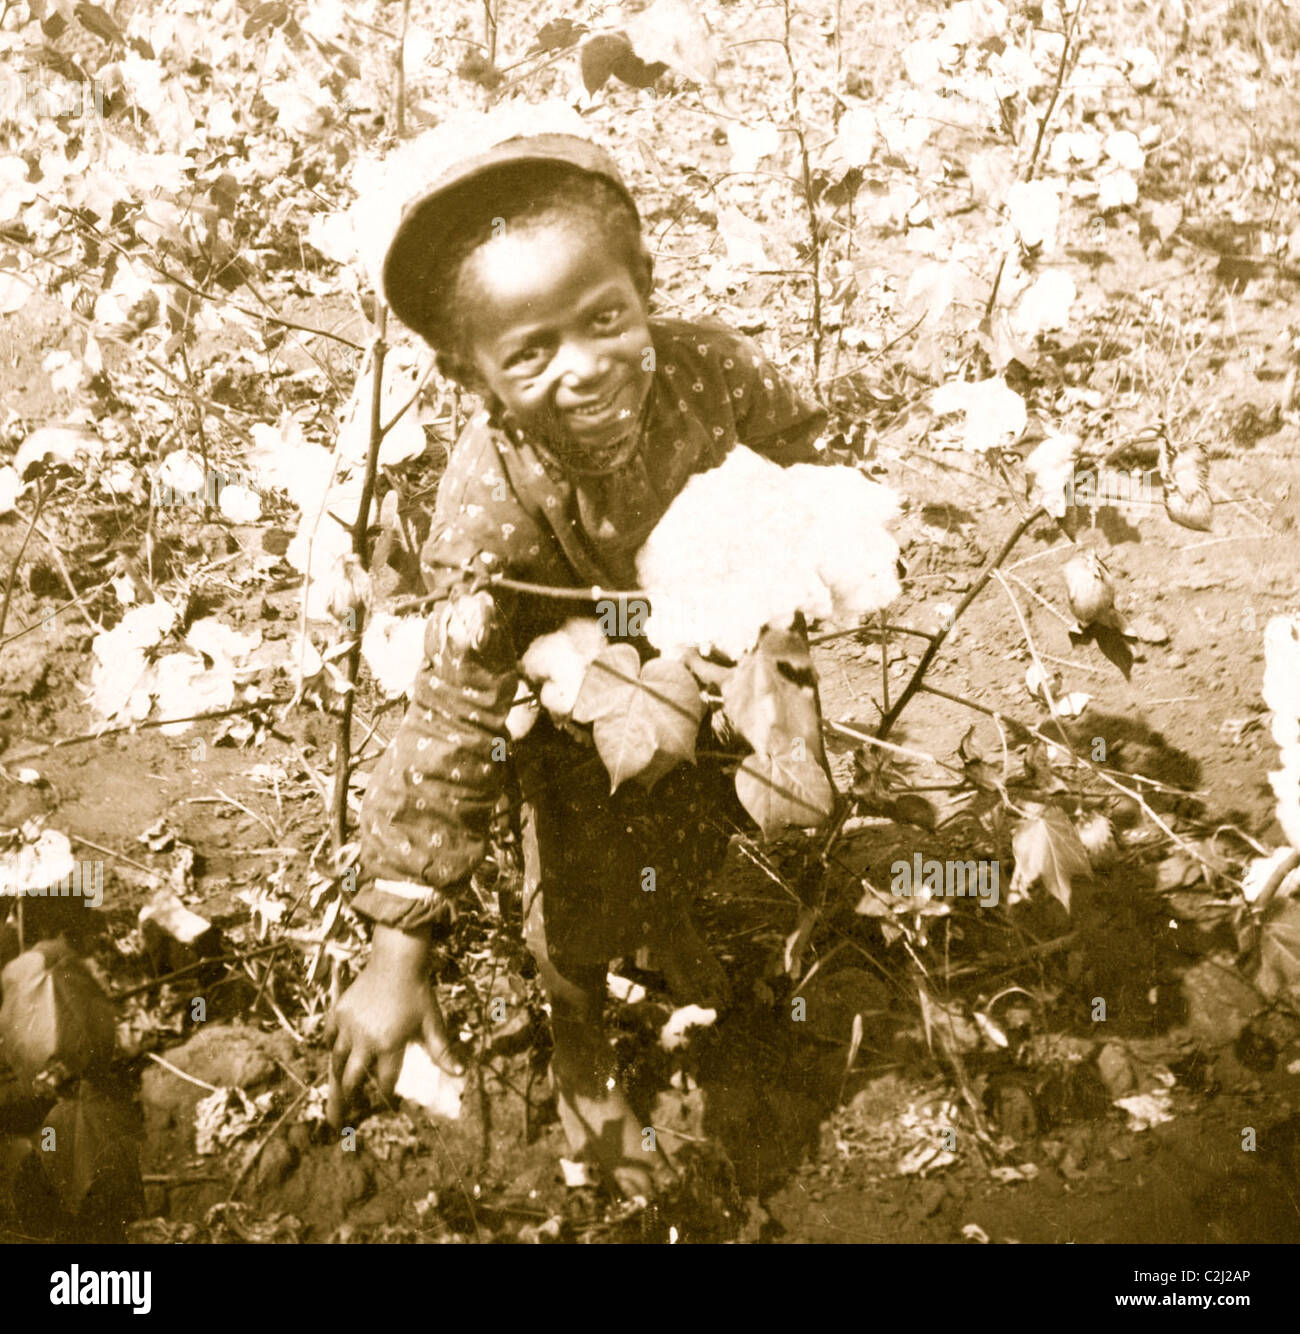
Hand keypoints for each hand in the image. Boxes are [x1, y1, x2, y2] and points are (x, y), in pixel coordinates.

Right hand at [324, 925, 462, 1128]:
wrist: (397, 959)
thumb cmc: (418, 991)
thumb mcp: (432, 1022)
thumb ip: (442, 1050)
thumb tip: (460, 1072)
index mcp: (389, 1045)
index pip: (386, 1081)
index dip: (387, 1096)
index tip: (389, 1105)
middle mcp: (364, 1040)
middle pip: (351, 1079)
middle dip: (347, 1101)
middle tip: (340, 1120)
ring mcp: (348, 1026)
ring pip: (336, 1060)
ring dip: (337, 1077)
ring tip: (335, 1093)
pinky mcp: (338, 1012)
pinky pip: (329, 1037)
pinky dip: (332, 1047)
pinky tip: (335, 1054)